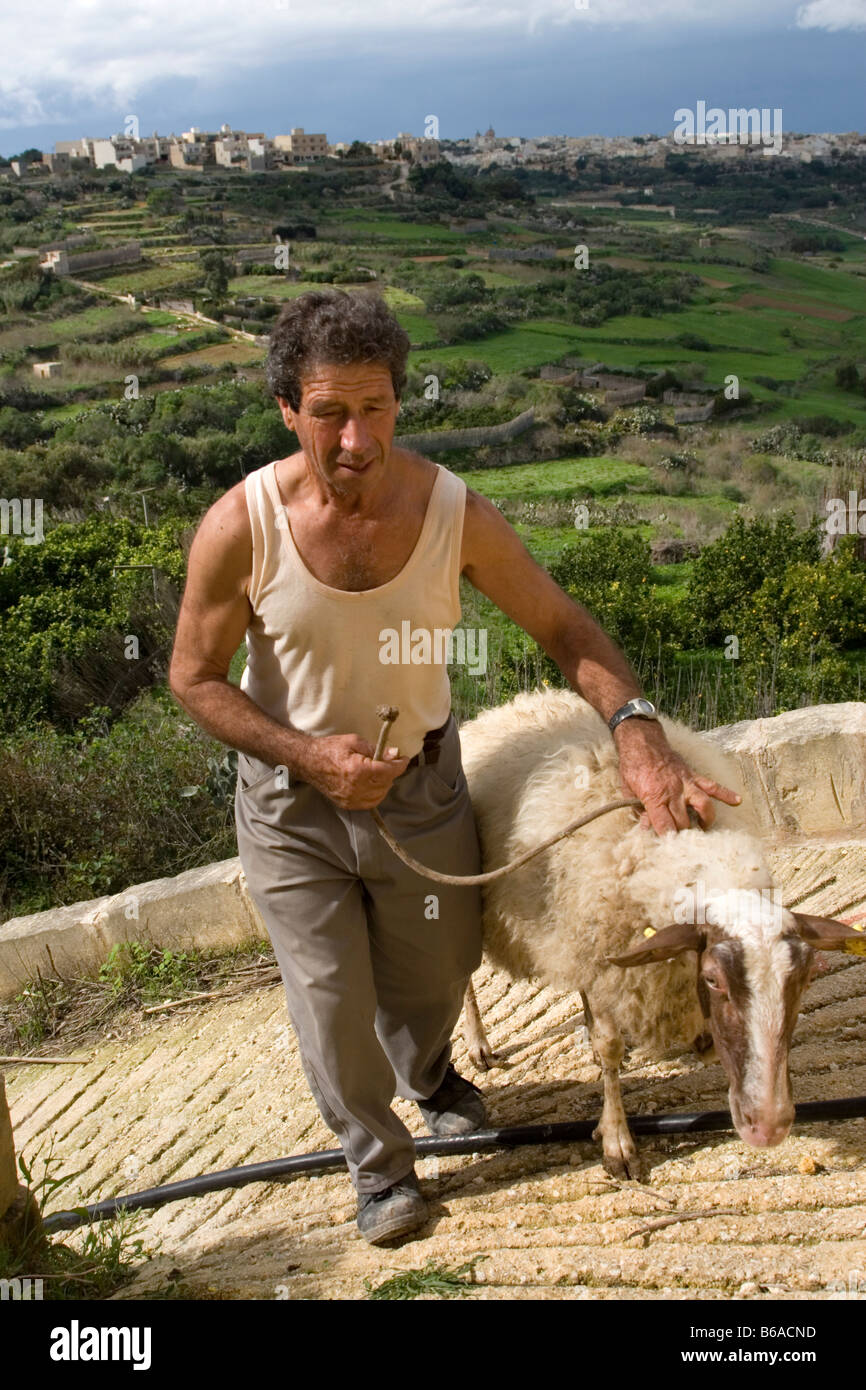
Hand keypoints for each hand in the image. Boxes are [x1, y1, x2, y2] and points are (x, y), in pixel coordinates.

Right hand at [303, 733, 409, 809]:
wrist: (308, 762)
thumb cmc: (330, 748)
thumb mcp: (354, 742)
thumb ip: (376, 749)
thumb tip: (394, 754)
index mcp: (358, 770)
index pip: (389, 771)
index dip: (400, 765)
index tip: (403, 759)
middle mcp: (355, 787)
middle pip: (386, 783)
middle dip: (391, 772)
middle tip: (390, 762)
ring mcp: (351, 798)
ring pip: (380, 795)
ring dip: (385, 784)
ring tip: (380, 772)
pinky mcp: (347, 804)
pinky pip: (370, 803)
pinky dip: (376, 794)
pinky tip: (373, 783)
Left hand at [613, 720, 740, 834]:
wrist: (642, 742)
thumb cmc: (633, 766)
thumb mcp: (627, 790)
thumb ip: (638, 811)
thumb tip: (647, 828)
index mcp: (654, 797)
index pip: (665, 826)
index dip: (668, 839)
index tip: (670, 848)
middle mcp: (673, 792)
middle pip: (684, 821)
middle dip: (683, 834)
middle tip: (682, 841)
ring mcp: (685, 783)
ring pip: (703, 805)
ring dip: (706, 820)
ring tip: (704, 828)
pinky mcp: (692, 775)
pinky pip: (712, 785)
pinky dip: (725, 793)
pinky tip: (737, 801)